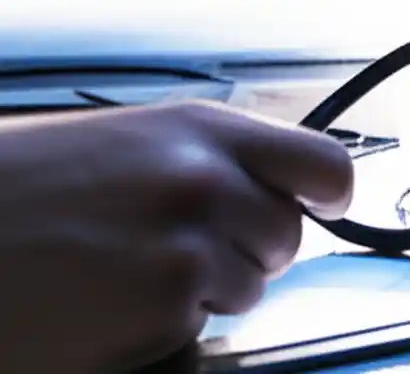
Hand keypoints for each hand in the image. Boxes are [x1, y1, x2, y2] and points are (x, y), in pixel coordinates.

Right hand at [0, 100, 352, 372]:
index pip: (324, 164)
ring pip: (249, 288)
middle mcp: (208, 181)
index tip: (324, 208)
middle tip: (176, 250)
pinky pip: (199, 329)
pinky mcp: (164, 308)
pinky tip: (103, 305)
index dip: (329, 195)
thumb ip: (209, 161)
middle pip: (286, 235)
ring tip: (124, 273)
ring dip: (203, 293)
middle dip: (248, 250)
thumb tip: (270, 189)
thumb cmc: (20, 191)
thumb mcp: (130, 145)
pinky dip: (160, 328)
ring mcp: (191, 246)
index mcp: (202, 130)